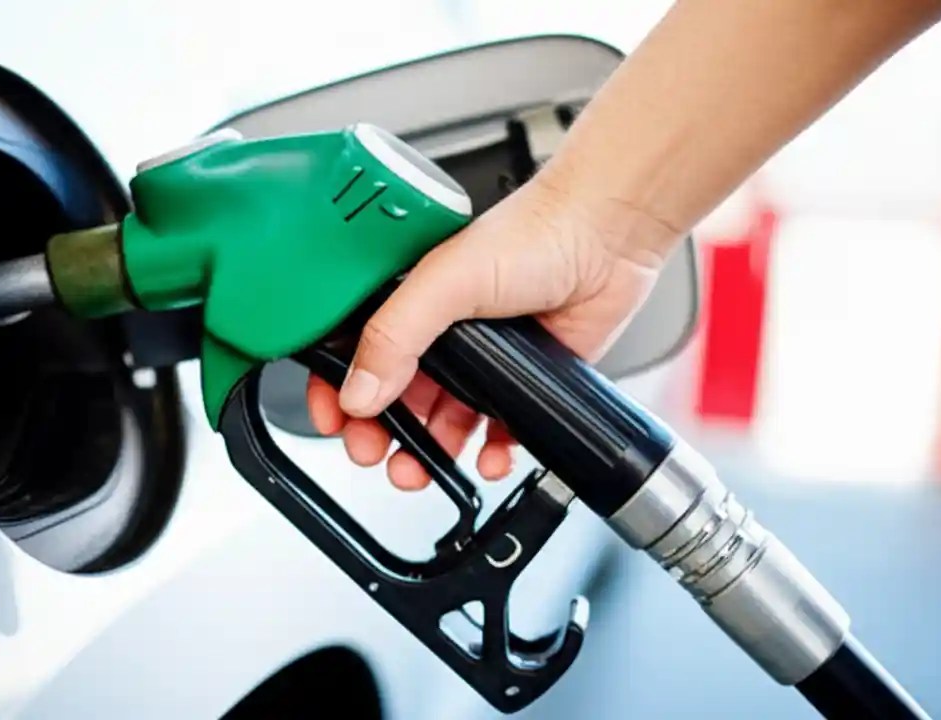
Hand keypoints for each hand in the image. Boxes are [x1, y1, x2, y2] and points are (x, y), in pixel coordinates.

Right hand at [305, 169, 679, 489]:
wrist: (607, 237)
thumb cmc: (533, 234)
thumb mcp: (444, 281)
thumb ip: (395, 334)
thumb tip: (359, 391)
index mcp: (408, 299)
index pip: (354, 352)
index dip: (338, 390)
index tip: (333, 422)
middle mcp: (440, 332)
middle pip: (394, 399)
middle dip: (381, 435)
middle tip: (375, 455)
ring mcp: (481, 359)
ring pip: (441, 422)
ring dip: (429, 454)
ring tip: (423, 470)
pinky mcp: (522, 379)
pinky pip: (496, 431)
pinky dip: (490, 454)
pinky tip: (488, 459)